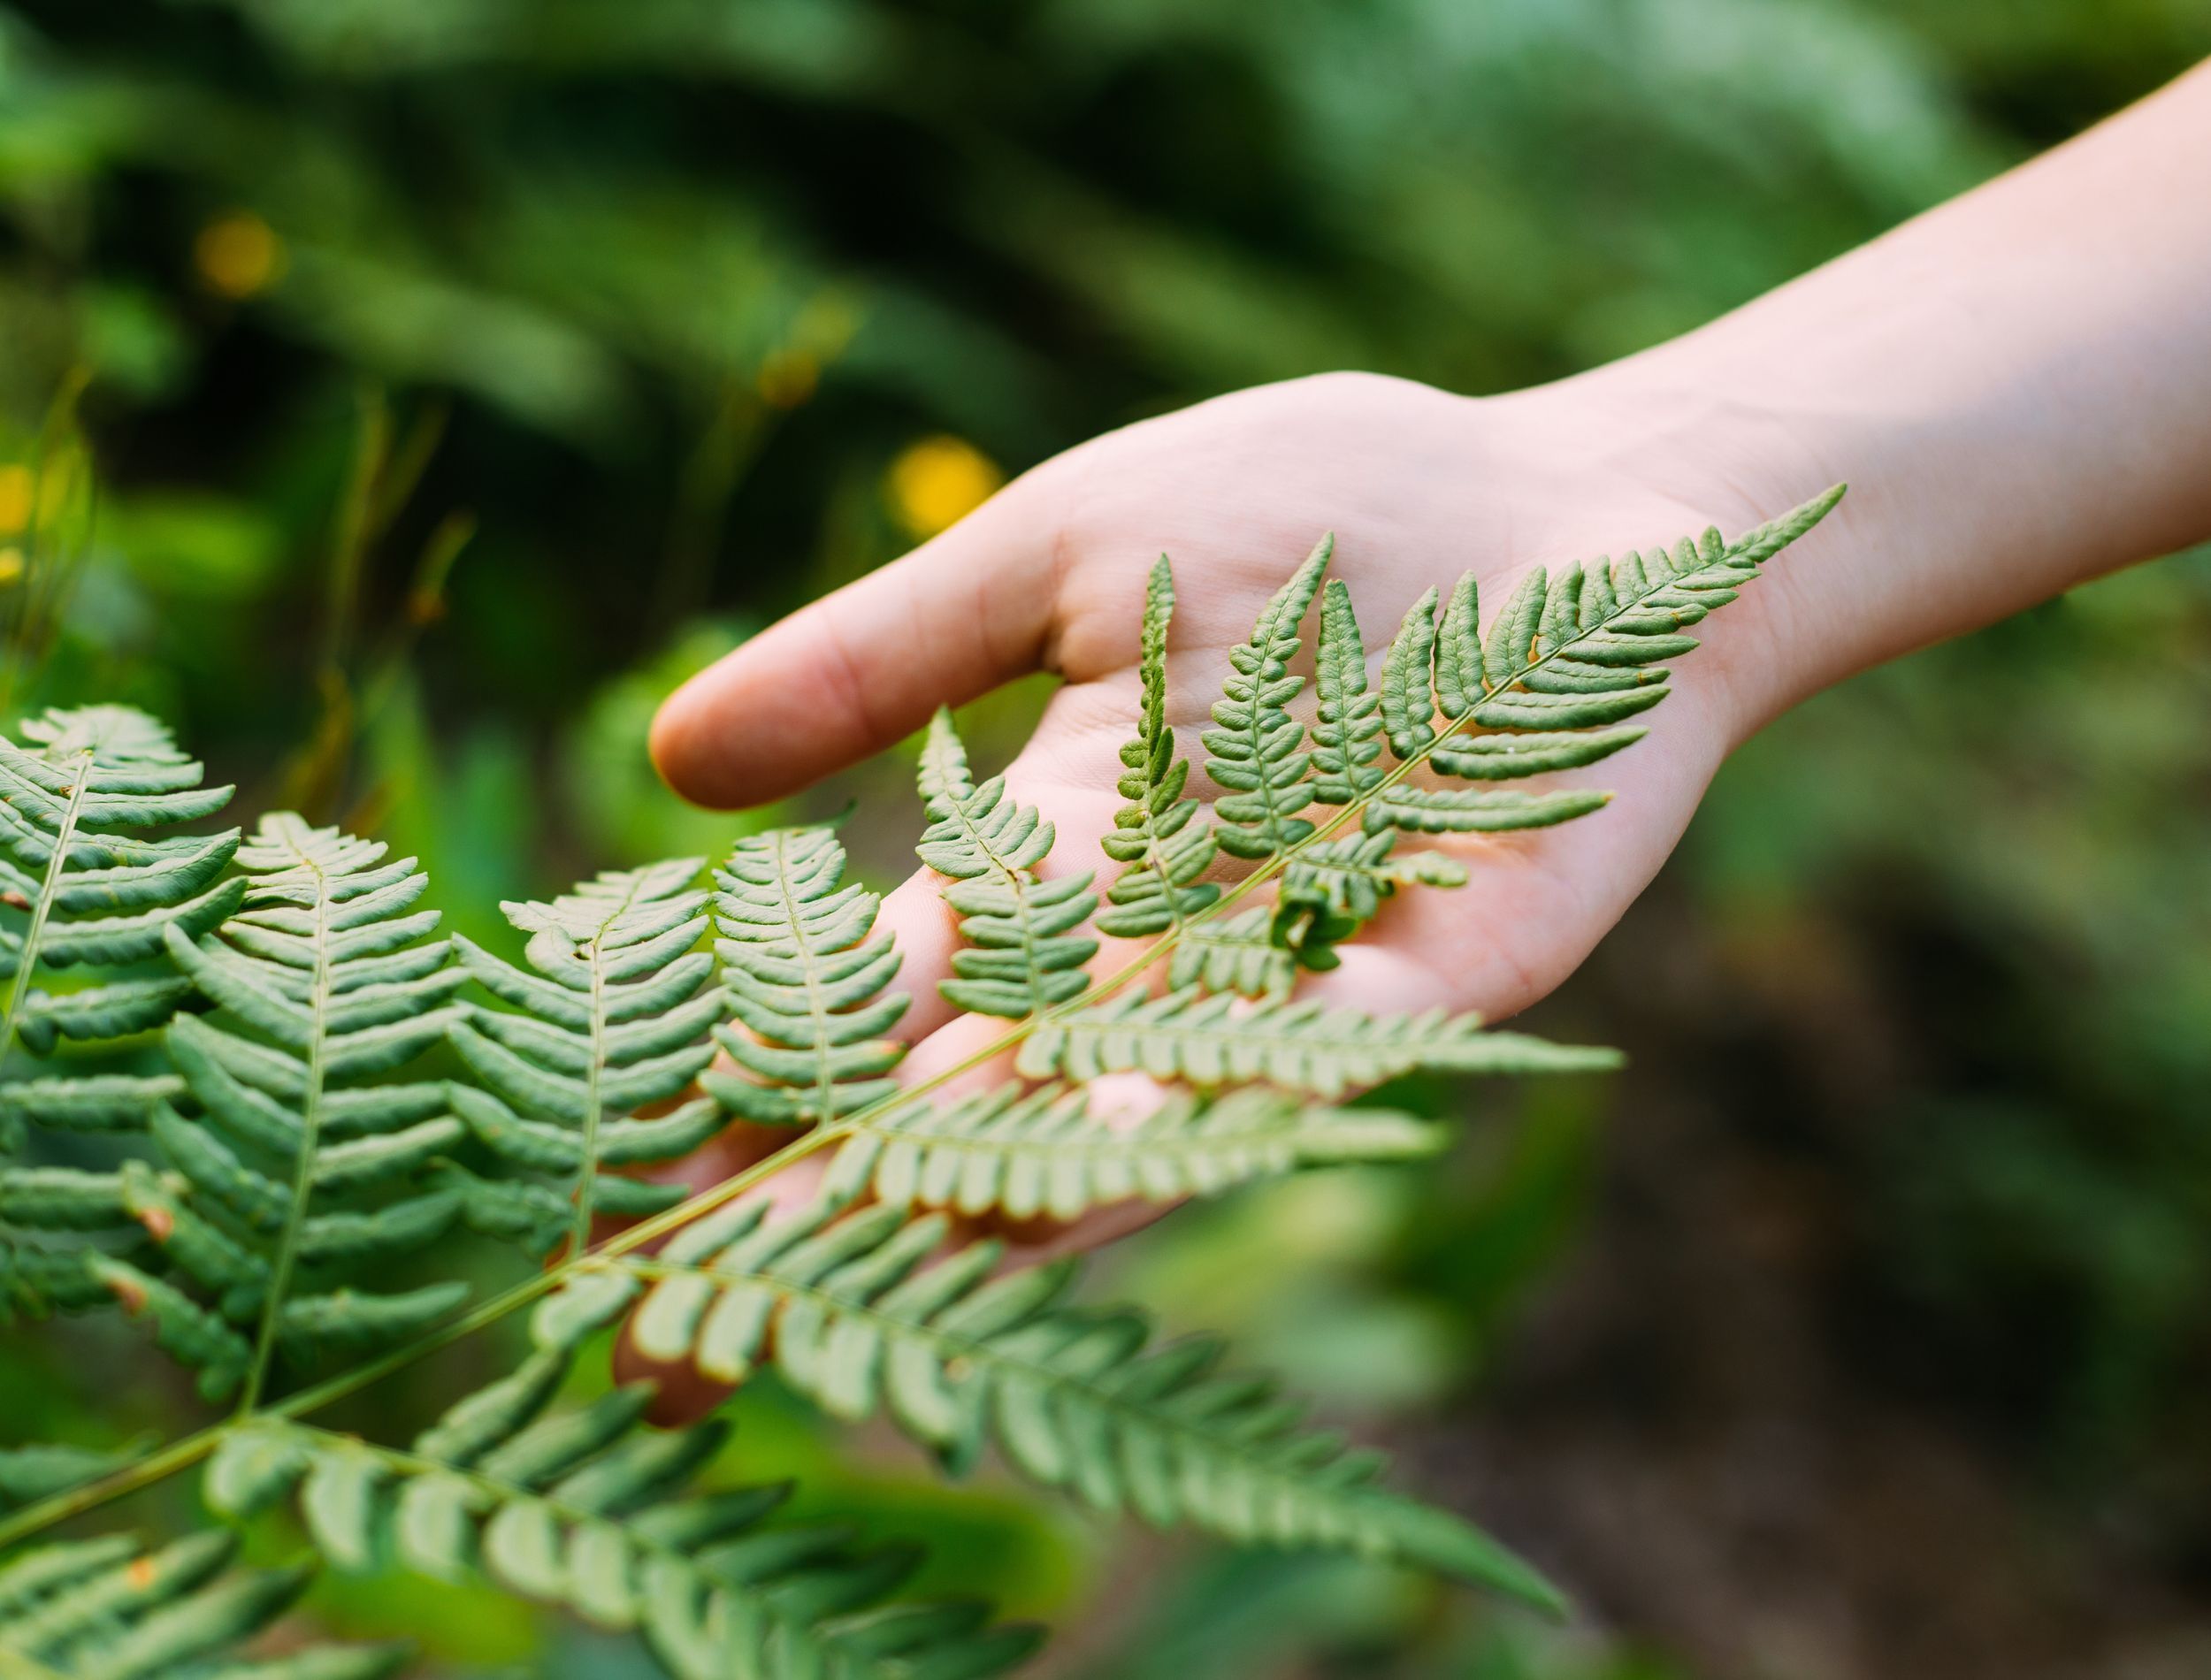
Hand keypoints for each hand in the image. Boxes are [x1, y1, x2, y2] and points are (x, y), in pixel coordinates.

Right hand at [640, 370, 1842, 1252]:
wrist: (1580, 509)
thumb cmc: (1317, 505)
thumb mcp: (1067, 551)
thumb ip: (888, 656)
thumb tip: (672, 762)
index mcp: (1054, 844)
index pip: (879, 980)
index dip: (758, 1074)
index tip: (622, 1171)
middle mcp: (1162, 933)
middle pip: (984, 1081)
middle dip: (846, 1194)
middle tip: (686, 1326)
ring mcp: (1306, 960)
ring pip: (1141, 1091)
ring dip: (1019, 1174)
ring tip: (893, 1244)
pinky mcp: (1453, 964)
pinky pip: (1339, 1036)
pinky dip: (1248, 1077)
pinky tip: (1145, 1120)